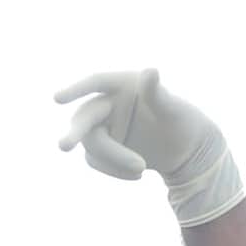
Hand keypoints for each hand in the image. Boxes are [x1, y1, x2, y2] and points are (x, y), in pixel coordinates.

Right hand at [53, 68, 245, 224]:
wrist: (188, 151)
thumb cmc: (184, 122)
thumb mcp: (173, 109)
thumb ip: (157, 92)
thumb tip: (150, 71)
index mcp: (123, 85)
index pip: (96, 82)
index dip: (76, 89)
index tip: (57, 99)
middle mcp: (109, 103)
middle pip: (86, 118)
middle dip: (75, 133)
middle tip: (62, 147)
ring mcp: (105, 127)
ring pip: (92, 145)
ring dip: (112, 160)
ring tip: (142, 169)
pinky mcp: (105, 148)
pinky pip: (96, 161)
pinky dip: (114, 170)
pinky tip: (139, 175)